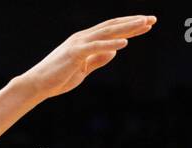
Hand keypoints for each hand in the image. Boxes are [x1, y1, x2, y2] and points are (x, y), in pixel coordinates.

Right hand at [17, 15, 155, 100]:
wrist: (38, 84)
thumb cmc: (59, 78)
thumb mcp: (84, 68)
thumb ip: (99, 58)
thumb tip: (115, 51)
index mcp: (86, 40)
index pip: (112, 29)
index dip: (130, 26)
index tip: (147, 24)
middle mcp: (83, 37)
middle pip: (113, 26)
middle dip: (133, 23)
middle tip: (152, 19)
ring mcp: (79, 44)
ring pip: (107, 32)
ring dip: (127, 28)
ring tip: (144, 24)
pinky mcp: (75, 54)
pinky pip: (95, 47)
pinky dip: (111, 44)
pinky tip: (125, 43)